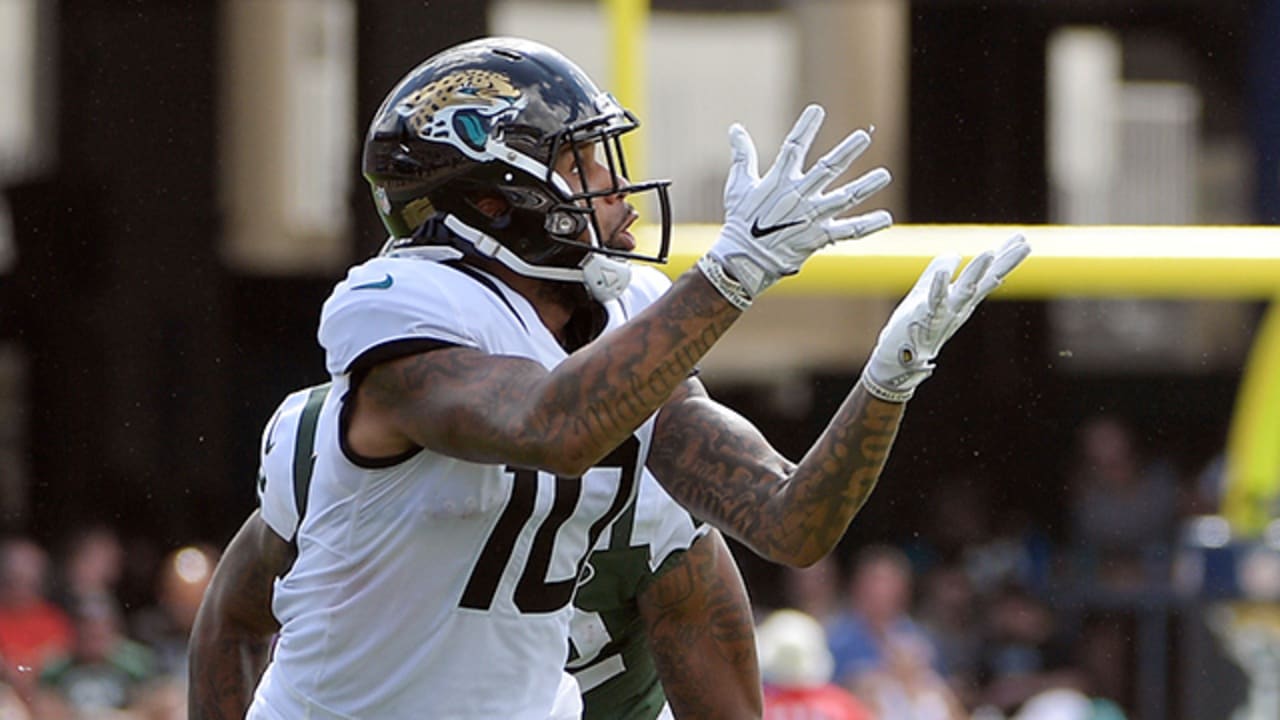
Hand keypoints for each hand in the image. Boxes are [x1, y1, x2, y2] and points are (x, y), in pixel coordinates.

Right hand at [700, 104, 892, 306]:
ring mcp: (812, 216)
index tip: (817, 111)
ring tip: (884, 175)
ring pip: (844, 198)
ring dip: (865, 186)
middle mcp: (800, 195)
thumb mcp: (738, 185)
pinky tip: (886, 217)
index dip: (805, 128)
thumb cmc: (741, 221)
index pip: (793, 146)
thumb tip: (735, 128)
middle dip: (846, 152)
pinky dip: (867, 225)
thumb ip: (742, 156)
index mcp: (779, 180)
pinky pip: (848, 231)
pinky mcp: (819, 237)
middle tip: (863, 137)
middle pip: (827, 168)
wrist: (744, 260)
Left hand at [861, 233, 1030, 401]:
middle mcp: (958, 307)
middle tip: (1025, 245)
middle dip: (1004, 262)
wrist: (899, 362)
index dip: (1004, 258)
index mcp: (962, 300)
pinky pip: (934, 302)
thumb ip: (940, 270)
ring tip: (990, 253)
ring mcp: (943, 314)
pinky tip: (945, 273)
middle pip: (985, 280)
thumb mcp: (927, 292)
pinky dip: (939, 288)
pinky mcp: (923, 319)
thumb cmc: (914, 327)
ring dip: (976, 273)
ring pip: (965, 291)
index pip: (988, 276)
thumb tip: (955, 253)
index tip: (1023, 239)